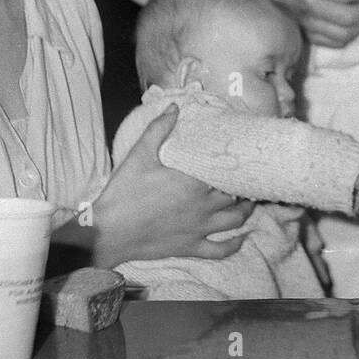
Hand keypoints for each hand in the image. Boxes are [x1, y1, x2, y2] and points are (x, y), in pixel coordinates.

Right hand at [92, 106, 252, 265]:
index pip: (226, 171)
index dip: (235, 165)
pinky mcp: (191, 247)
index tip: (240, 158)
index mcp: (193, 182)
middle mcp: (203, 206)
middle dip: (243, 186)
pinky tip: (242, 238)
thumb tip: (173, 108)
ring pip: (235, 220)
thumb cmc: (124, 192)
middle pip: (235, 195)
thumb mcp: (139, 155)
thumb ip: (158, 129)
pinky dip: (235, 245)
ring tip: (251, 201)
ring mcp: (199, 229)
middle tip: (247, 177)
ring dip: (247, 211)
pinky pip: (221, 250)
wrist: (108, 232)